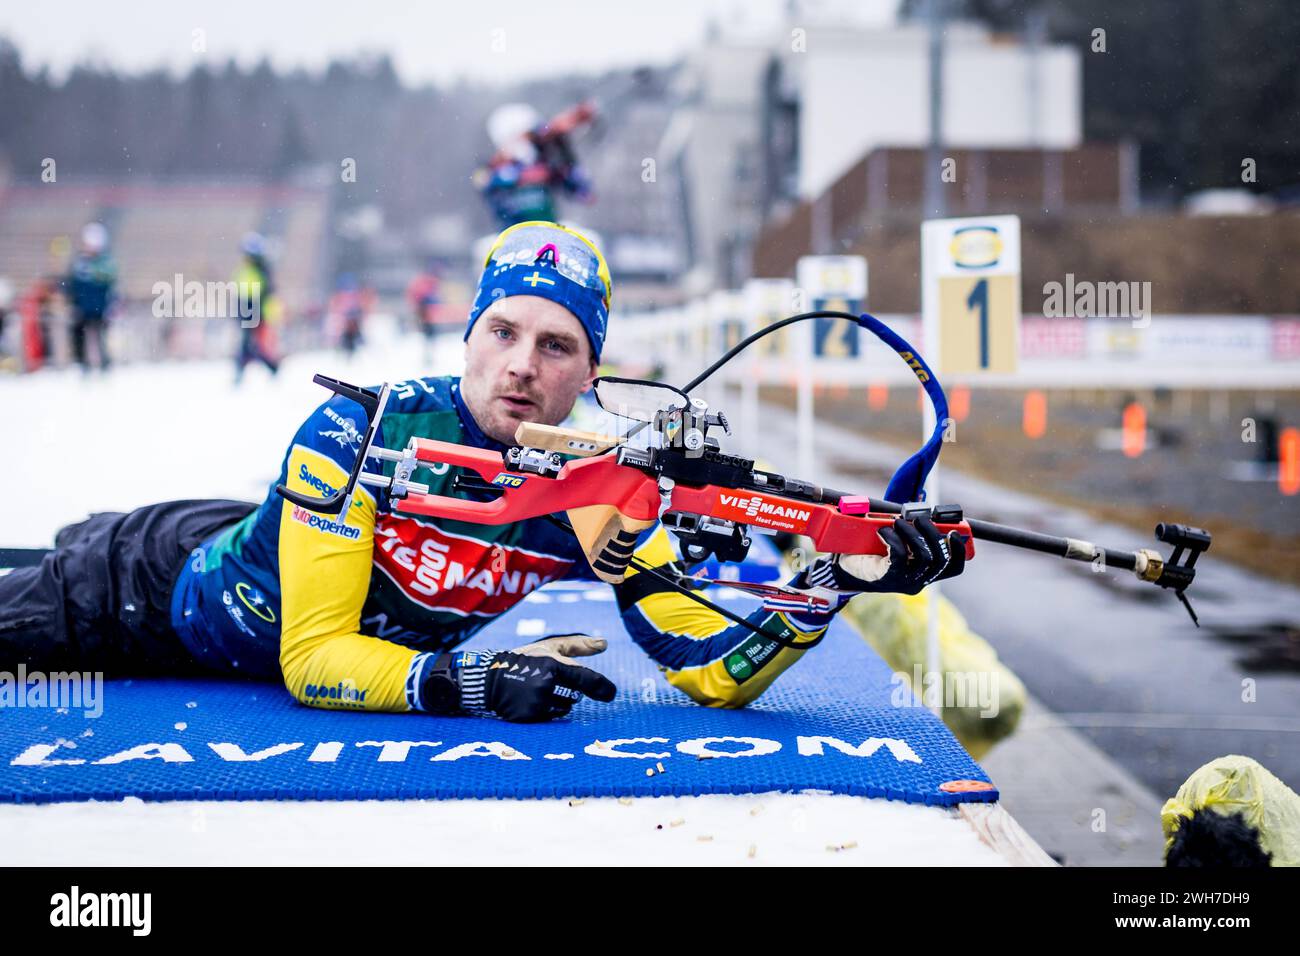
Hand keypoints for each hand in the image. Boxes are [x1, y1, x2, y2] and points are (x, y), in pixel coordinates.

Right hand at [419, 635, 615, 722]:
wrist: (488, 680)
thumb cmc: (524, 660)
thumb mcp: (550, 647)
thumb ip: (578, 645)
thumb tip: (604, 643)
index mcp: (552, 665)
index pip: (585, 679)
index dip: (601, 687)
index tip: (612, 694)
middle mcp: (546, 686)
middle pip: (574, 696)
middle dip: (567, 692)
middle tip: (547, 683)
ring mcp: (537, 704)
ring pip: (563, 709)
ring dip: (557, 703)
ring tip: (536, 692)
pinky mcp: (529, 718)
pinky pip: (549, 718)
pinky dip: (544, 712)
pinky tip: (529, 702)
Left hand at [804, 515, 965, 595]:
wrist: (841, 569)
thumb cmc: (868, 553)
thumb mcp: (893, 542)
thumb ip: (908, 530)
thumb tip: (916, 508)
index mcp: (923, 574)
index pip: (952, 568)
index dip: (959, 551)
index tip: (952, 532)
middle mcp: (918, 581)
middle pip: (940, 559)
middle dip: (932, 534)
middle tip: (918, 518)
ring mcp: (904, 582)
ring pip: (923, 557)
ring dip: (912, 533)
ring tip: (896, 522)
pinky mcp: (887, 578)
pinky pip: (900, 556)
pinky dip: (893, 539)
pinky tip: (882, 532)